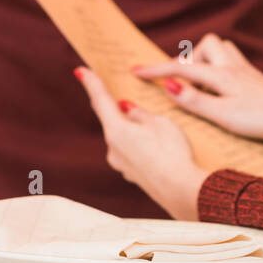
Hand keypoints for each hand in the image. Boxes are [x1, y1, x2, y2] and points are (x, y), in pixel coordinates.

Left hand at [74, 67, 207, 219]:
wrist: (182, 191)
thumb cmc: (172, 152)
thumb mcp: (160, 123)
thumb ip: (140, 114)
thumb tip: (126, 109)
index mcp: (116, 130)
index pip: (100, 100)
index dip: (91, 83)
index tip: (81, 71)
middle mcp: (112, 148)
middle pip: (111, 120)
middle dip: (117, 108)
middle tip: (123, 93)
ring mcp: (121, 164)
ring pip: (123, 138)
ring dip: (132, 129)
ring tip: (152, 124)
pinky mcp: (133, 175)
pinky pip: (133, 152)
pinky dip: (140, 145)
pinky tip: (157, 145)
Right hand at [132, 34, 262, 164]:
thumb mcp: (224, 115)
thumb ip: (196, 101)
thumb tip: (169, 87)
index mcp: (220, 76)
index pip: (180, 69)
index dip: (155, 70)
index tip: (134, 70)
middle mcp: (231, 67)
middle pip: (203, 48)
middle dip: (186, 60)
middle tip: (179, 83)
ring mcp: (245, 69)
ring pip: (219, 49)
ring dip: (205, 59)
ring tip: (200, 82)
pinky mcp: (255, 76)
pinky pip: (231, 60)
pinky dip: (220, 66)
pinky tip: (222, 84)